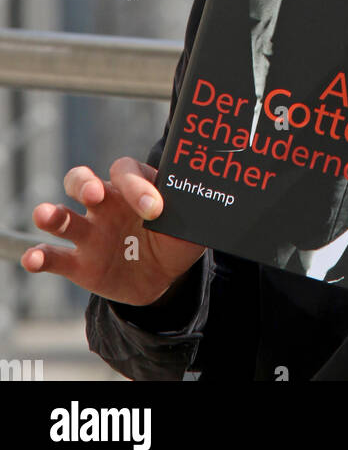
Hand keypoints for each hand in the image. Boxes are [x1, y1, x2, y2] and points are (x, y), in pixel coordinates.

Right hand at [20, 158, 204, 305]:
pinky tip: (33, 259)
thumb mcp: (190, 222)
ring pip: (62, 215)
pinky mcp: (79, 263)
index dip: (137, 186)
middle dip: (85, 184)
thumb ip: (193, 206)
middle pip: (82, 181)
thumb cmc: (176, 238)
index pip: (126, 172)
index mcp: (133, 187)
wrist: (165, 277)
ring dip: (52, 214)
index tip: (155, 209)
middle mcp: (105, 204)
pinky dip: (39, 256)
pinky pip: (54, 257)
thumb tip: (211, 191)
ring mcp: (90, 233)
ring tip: (46, 215)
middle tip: (95, 195)